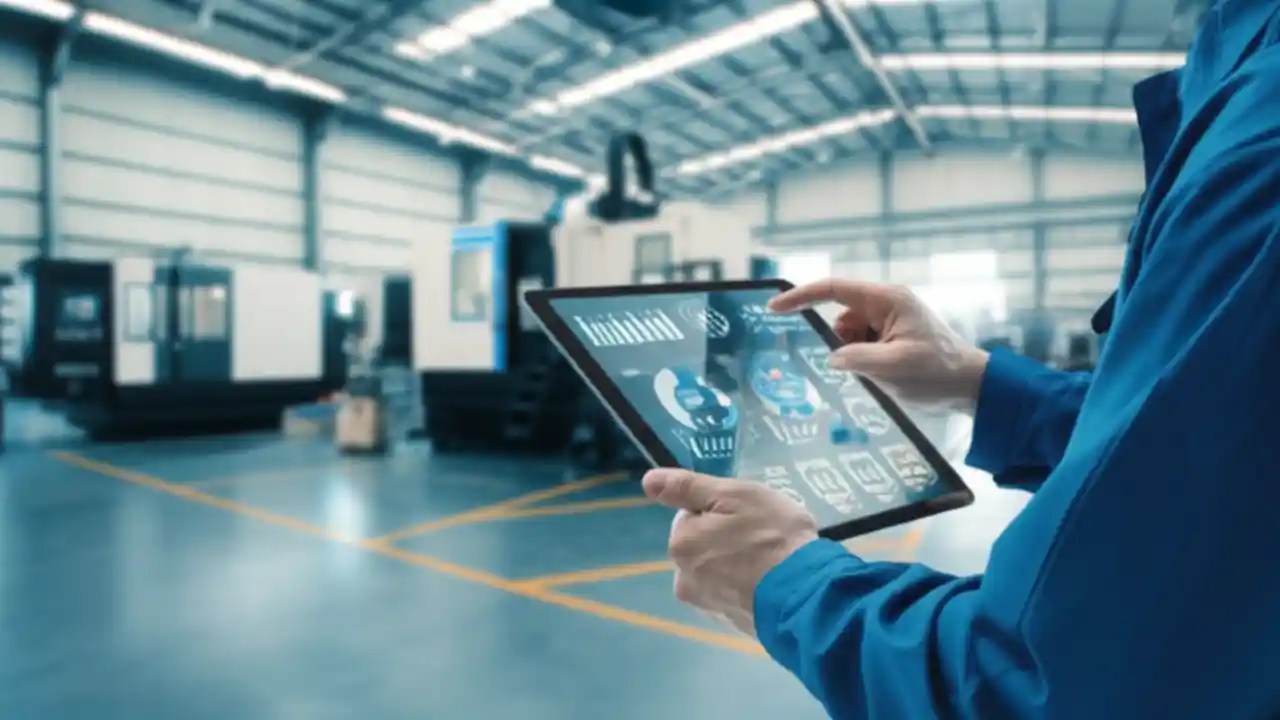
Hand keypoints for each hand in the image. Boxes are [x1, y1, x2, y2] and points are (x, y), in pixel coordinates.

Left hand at [644, 469, 818, 636]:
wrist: (806, 595)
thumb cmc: (771, 535)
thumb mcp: (733, 495)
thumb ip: (687, 487)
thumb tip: (648, 481)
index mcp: (681, 544)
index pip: (692, 516)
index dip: (720, 511)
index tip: (747, 515)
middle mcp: (684, 580)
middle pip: (703, 547)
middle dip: (727, 539)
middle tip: (763, 536)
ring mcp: (708, 607)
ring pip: (718, 572)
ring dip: (738, 565)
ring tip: (772, 561)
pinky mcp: (732, 625)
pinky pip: (735, 596)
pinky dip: (748, 588)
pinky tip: (772, 583)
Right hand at [770, 279, 989, 412]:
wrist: (972, 388)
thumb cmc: (937, 373)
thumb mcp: (893, 368)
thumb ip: (855, 359)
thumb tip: (831, 357)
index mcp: (887, 300)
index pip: (833, 288)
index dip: (801, 296)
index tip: (774, 309)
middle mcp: (887, 304)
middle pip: (841, 316)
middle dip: (840, 343)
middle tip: (862, 367)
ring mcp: (890, 322)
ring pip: (849, 335)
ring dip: (853, 355)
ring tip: (881, 374)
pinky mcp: (893, 338)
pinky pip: (862, 346)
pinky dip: (862, 360)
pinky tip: (882, 376)